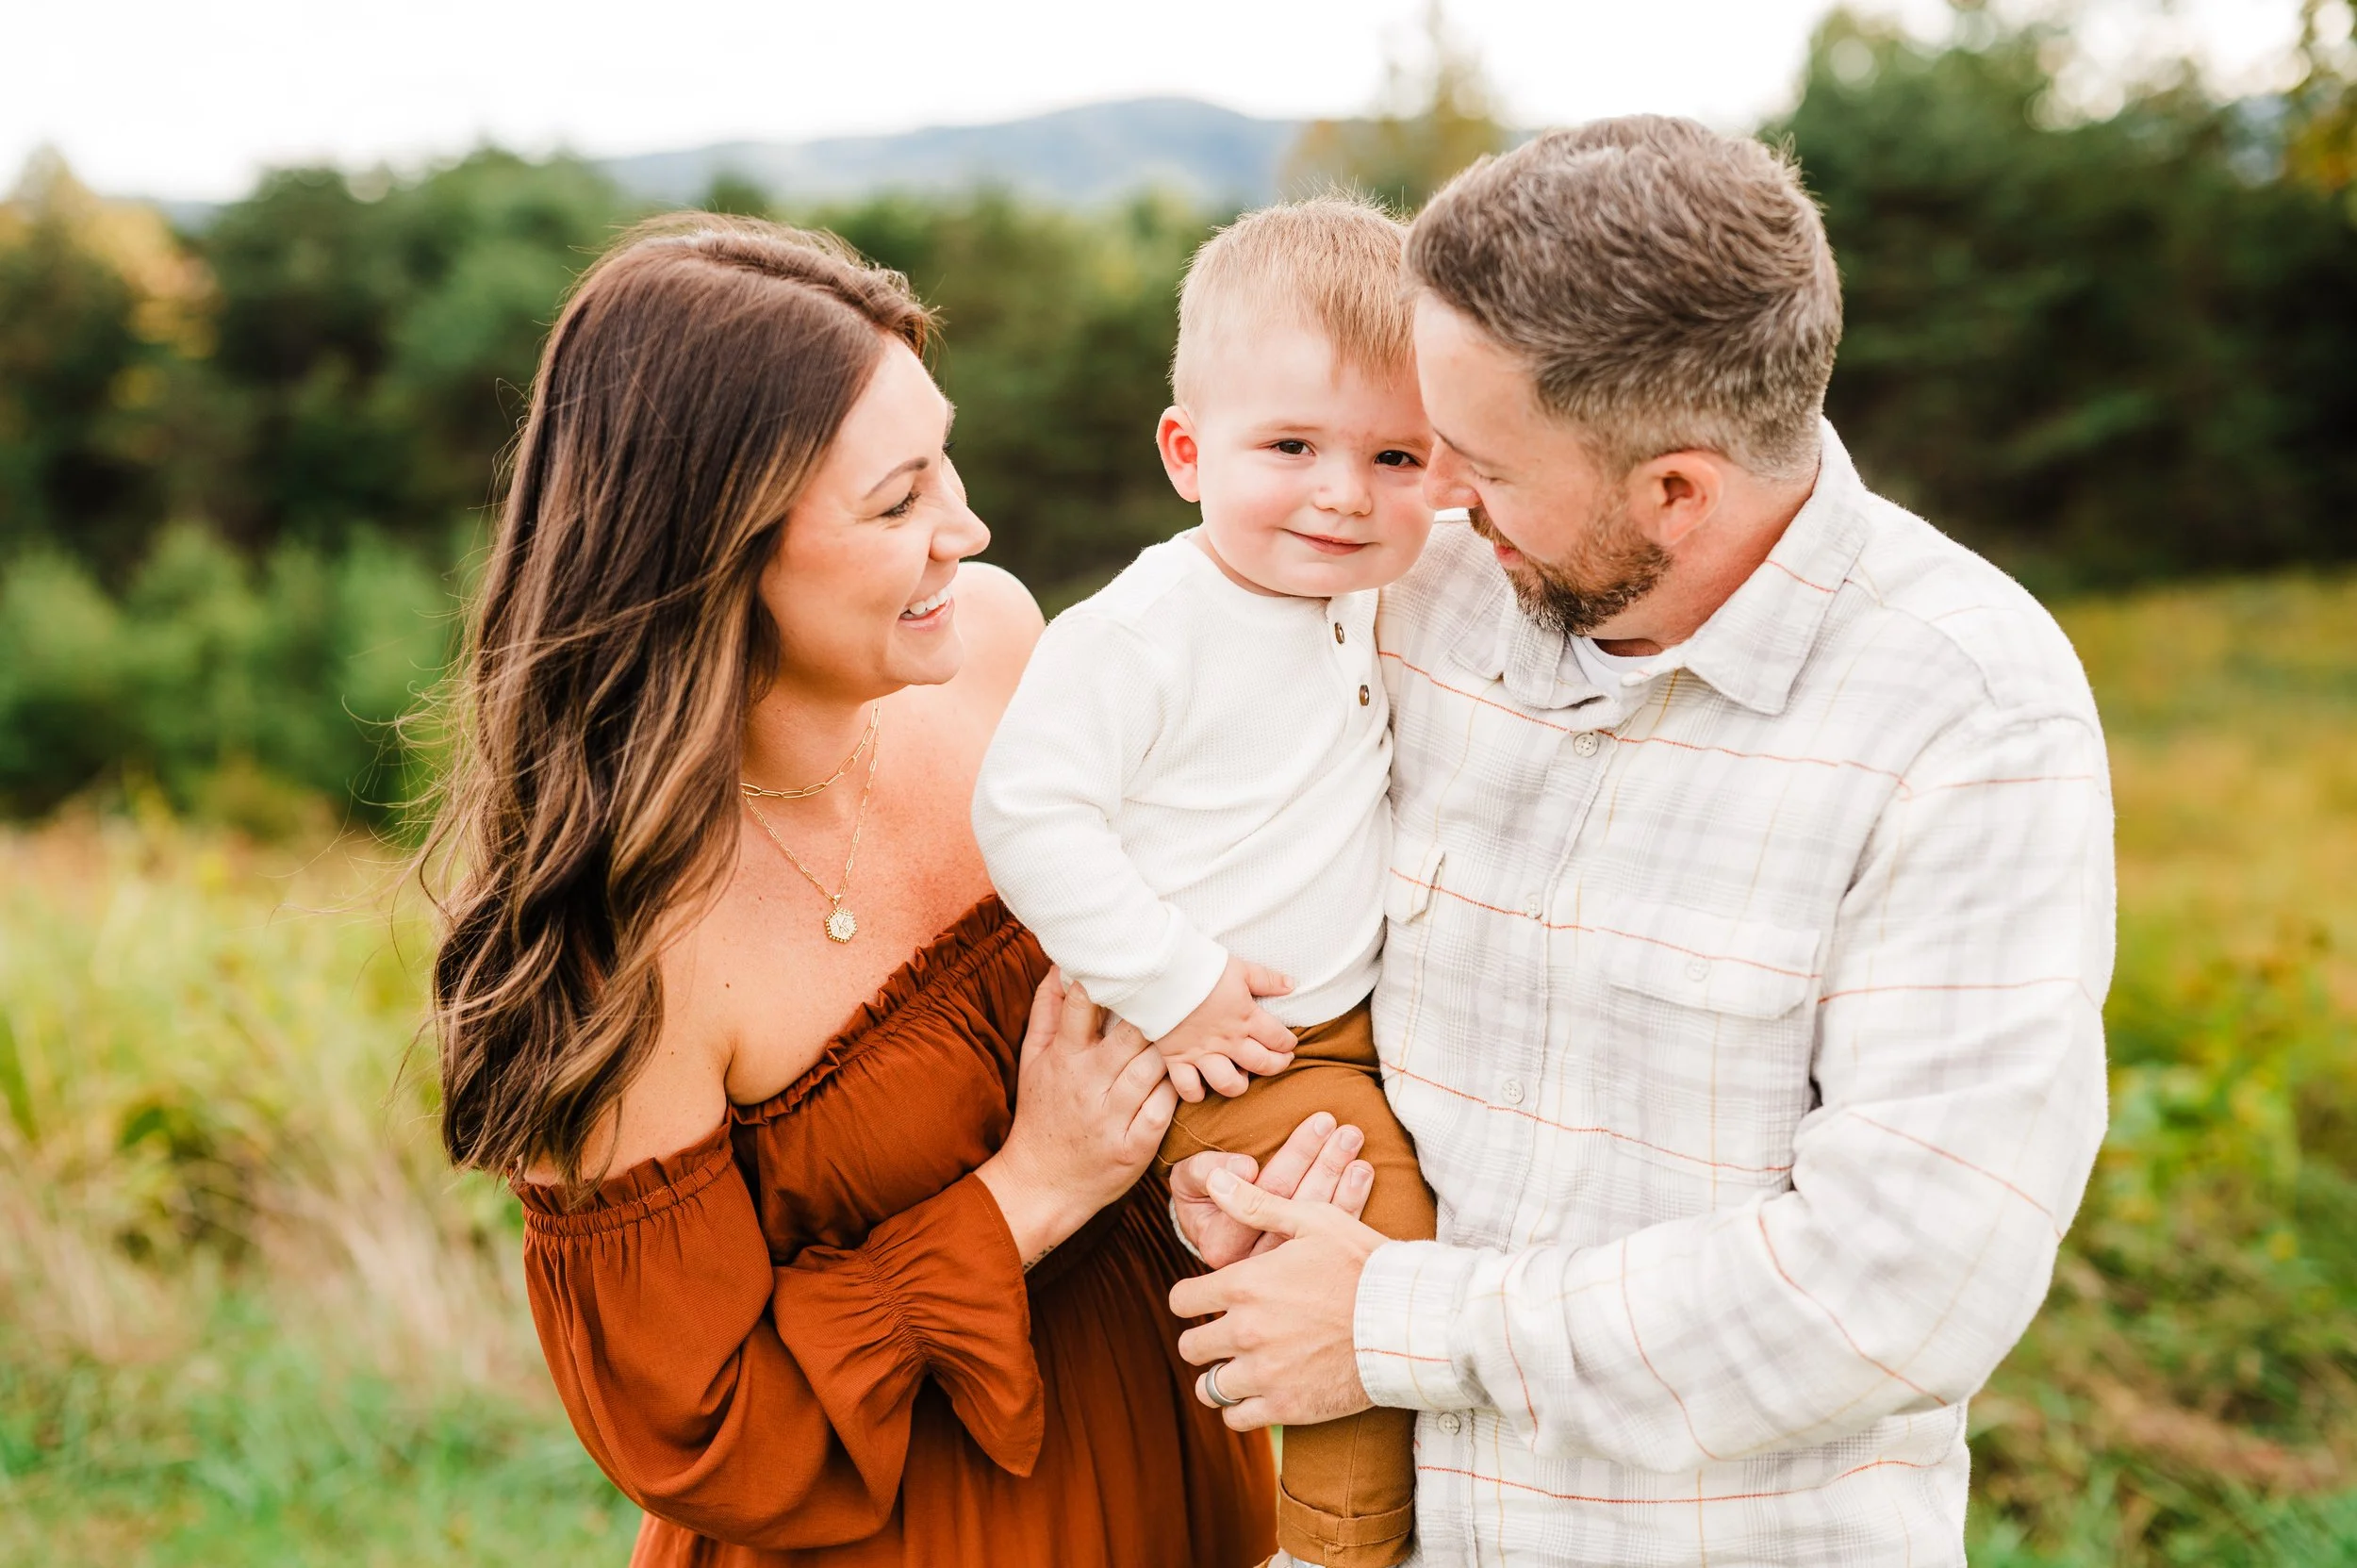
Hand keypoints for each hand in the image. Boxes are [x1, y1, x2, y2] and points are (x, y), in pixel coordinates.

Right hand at [977, 969, 1176, 1269]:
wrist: (1042, 1182)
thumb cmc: (1042, 1113)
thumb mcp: (1034, 1061)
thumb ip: (1046, 1012)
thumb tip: (1060, 967)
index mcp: (1064, 1059)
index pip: (1083, 1008)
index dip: (1107, 984)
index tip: (1126, 968)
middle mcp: (1088, 1085)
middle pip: (1131, 1035)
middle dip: (1153, 1014)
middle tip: (1172, 998)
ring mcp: (1112, 1117)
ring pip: (1154, 1067)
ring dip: (1171, 1050)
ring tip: (1183, 1037)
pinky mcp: (1135, 1146)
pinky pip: (1165, 1107)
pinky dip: (1175, 1090)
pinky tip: (1179, 1079)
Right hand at [1154, 954, 1295, 1101]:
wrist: (1161, 972)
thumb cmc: (1201, 967)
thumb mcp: (1240, 968)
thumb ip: (1266, 979)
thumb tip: (1292, 984)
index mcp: (1245, 1017)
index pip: (1278, 1038)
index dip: (1288, 1043)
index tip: (1289, 1043)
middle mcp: (1228, 1040)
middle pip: (1262, 1064)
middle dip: (1277, 1065)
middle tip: (1280, 1061)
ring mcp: (1202, 1052)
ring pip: (1229, 1084)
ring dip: (1239, 1085)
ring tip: (1241, 1077)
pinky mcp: (1177, 1058)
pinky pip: (1188, 1088)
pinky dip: (1196, 1093)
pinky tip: (1202, 1087)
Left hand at [1168, 1170, 1385, 1429]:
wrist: (1407, 1321)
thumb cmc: (1363, 1264)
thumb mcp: (1313, 1221)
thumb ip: (1256, 1205)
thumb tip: (1214, 1180)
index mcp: (1244, 1284)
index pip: (1181, 1301)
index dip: (1191, 1300)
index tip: (1208, 1302)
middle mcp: (1245, 1331)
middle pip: (1189, 1347)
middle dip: (1204, 1339)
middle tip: (1227, 1335)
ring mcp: (1263, 1373)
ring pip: (1208, 1387)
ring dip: (1220, 1377)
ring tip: (1242, 1367)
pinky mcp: (1285, 1407)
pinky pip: (1236, 1418)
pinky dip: (1242, 1408)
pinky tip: (1260, 1391)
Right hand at [1171, 1113, 1373, 1268]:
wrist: (1207, 1227)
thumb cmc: (1199, 1195)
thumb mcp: (1189, 1178)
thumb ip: (1205, 1170)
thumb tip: (1244, 1169)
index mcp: (1221, 1245)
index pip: (1265, 1196)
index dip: (1295, 1156)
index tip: (1319, 1122)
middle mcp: (1253, 1266)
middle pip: (1296, 1208)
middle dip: (1324, 1163)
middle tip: (1346, 1129)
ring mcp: (1282, 1273)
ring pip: (1318, 1225)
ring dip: (1340, 1178)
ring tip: (1354, 1140)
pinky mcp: (1305, 1269)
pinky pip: (1333, 1238)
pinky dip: (1352, 1201)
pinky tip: (1363, 1173)